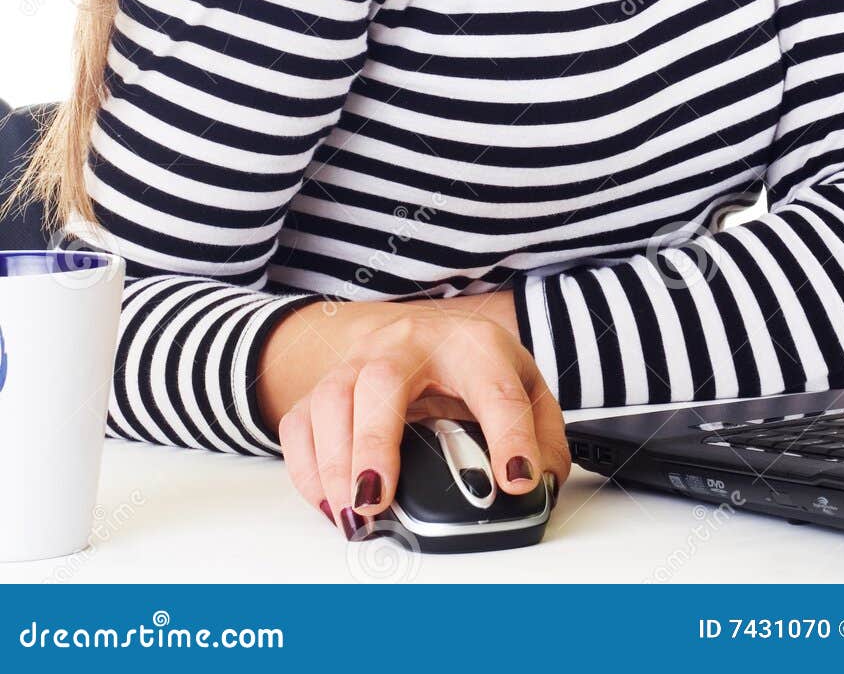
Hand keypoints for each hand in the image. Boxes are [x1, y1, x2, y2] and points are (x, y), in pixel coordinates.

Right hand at [268, 296, 571, 536]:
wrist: (426, 331)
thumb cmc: (473, 364)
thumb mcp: (524, 385)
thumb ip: (542, 436)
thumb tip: (538, 485)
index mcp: (473, 345)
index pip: (495, 387)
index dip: (509, 435)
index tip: (516, 480)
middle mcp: (411, 344)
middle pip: (383, 378)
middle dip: (375, 441)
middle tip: (377, 500)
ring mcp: (362, 360)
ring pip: (332, 396)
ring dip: (335, 460)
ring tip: (353, 513)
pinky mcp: (327, 383)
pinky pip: (301, 421)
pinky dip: (307, 467)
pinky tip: (329, 502)